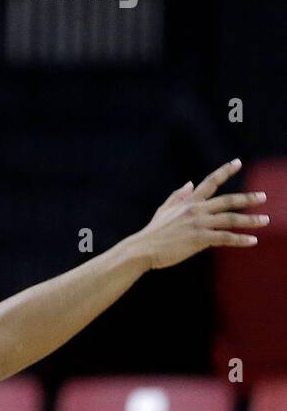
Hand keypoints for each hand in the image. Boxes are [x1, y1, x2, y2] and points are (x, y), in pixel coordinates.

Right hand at [127, 158, 268, 269]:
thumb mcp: (164, 209)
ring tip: (265, 220)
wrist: (144, 248)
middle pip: (227, 201)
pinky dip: (240, 240)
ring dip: (250, 220)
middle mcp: (195, 210)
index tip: (238, 162)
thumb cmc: (154, 231)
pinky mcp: (200, 239)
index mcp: (188, 202)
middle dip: (247, 198)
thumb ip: (178, 196)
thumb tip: (190, 183)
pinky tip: (253, 241)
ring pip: (230, 219)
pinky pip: (225, 238)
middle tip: (263, 196)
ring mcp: (198, 224)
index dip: (225, 171)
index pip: (209, 182)